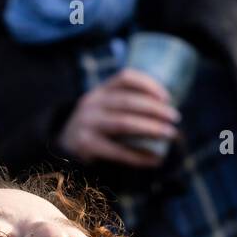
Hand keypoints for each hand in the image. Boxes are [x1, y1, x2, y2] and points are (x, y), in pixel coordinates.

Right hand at [57, 69, 179, 167]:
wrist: (61, 148)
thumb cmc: (95, 129)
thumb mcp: (104, 110)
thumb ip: (127, 107)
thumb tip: (167, 113)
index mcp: (100, 91)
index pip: (125, 77)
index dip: (148, 84)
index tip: (167, 97)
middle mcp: (91, 104)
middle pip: (128, 101)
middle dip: (155, 108)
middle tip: (175, 118)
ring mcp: (87, 124)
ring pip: (123, 123)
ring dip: (151, 128)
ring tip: (170, 134)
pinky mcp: (85, 146)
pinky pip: (117, 151)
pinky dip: (138, 156)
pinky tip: (154, 160)